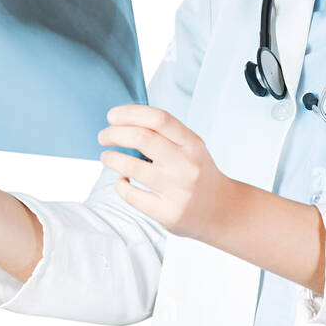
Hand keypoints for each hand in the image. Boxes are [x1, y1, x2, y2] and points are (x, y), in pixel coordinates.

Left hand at [98, 106, 232, 240]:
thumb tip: (124, 122)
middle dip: (114, 134)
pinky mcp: (166, 212)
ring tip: (107, 157)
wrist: (221, 210)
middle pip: (141, 138)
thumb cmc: (198, 173)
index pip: (159, 119)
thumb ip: (166, 136)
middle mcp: (186, 165)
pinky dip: (120, 185)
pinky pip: (131, 194)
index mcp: (193, 144)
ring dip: (111, 158)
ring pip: (131, 167)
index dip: (130, 113)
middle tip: (103, 136)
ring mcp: (177, 190)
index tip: (112, 115)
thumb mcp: (192, 148)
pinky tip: (122, 181)